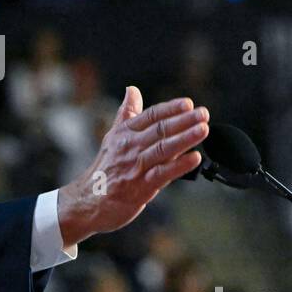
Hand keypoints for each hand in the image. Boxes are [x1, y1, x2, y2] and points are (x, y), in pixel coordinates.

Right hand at [57, 88, 206, 244]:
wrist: (88, 201)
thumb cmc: (104, 169)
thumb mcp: (113, 137)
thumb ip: (126, 114)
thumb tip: (131, 90)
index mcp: (124, 133)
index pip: (150, 116)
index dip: (170, 109)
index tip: (188, 103)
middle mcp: (130, 147)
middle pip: (160, 130)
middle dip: (183, 120)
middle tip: (203, 113)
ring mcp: (136, 167)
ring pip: (163, 149)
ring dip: (185, 138)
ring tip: (203, 129)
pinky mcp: (141, 187)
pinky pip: (162, 174)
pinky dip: (179, 166)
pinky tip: (194, 158)